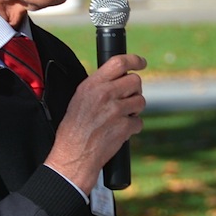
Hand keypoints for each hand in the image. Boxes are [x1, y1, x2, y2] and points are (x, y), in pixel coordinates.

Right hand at [45, 53, 145, 188]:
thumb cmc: (74, 129)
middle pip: (135, 81)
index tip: (142, 62)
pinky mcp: (125, 127)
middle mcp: (105, 95)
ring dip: (135, 109)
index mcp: (92, 85)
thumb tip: (117, 79)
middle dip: (135, 90)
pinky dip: (133, 127)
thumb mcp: (79, 100)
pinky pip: (139, 122)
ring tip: (122, 116)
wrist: (74, 155)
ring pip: (141, 101)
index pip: (118, 63)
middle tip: (127, 99)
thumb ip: (98, 87)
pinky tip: (121, 131)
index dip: (134, 60)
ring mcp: (116, 111)